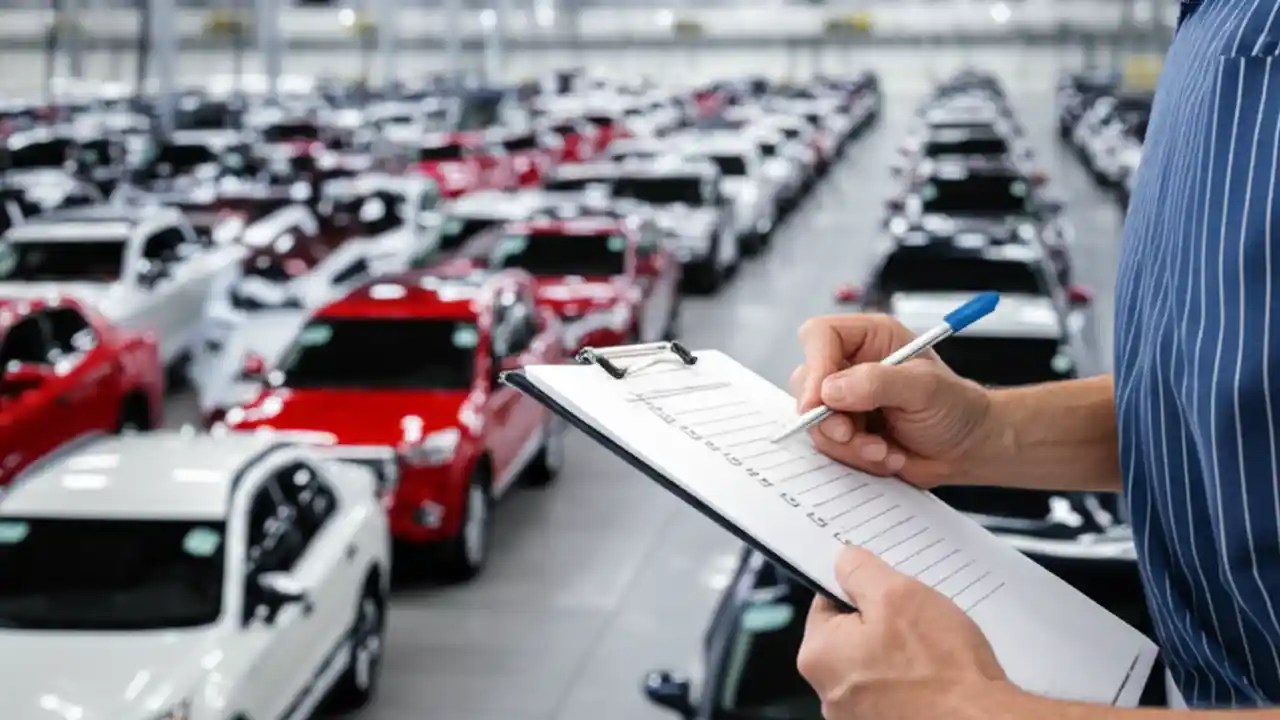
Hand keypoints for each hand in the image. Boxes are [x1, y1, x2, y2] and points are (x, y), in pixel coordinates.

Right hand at [792, 314, 1001, 487]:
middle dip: (828, 417)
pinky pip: (830, 446)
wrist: (968, 448)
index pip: (820, 337)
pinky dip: (856, 457)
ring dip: (848, 444)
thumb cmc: (957, 408)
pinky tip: (887, 456)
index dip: (815, 367)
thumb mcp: (924, 388)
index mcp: (871, 338)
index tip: (819, 401)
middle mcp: (852, 366)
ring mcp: (847, 401)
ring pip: (816, 421)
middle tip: (851, 434)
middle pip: (807, 382)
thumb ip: (878, 383)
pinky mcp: (847, 430)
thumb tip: (831, 390)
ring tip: (884, 450)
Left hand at [797, 546, 1008, 719]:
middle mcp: (828, 694)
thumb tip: (843, 561)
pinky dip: (909, 681)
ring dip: (896, 654)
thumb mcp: (897, 595)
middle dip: (880, 623)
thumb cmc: (939, 664)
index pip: (826, 604)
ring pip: (872, 665)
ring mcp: (856, 716)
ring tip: (931, 649)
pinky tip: (935, 674)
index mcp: (818, 657)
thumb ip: (860, 572)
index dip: (859, 590)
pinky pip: (890, 692)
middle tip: (915, 619)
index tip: (887, 591)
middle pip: (849, 637)